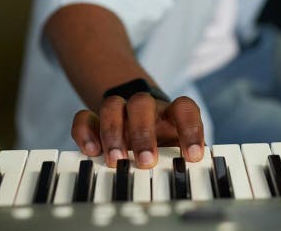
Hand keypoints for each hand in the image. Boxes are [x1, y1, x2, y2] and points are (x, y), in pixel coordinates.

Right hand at [71, 94, 204, 168]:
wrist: (143, 132)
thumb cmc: (165, 146)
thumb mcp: (179, 153)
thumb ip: (185, 162)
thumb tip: (196, 178)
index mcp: (170, 113)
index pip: (184, 107)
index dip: (190, 128)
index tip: (192, 156)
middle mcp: (145, 109)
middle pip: (142, 102)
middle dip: (142, 132)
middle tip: (146, 161)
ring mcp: (119, 113)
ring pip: (112, 104)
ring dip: (112, 131)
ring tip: (116, 160)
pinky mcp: (96, 122)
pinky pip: (85, 116)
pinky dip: (85, 132)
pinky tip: (91, 152)